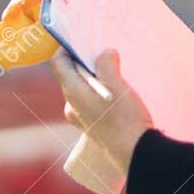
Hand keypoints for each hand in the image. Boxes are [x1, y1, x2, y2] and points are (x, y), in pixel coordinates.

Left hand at [50, 48, 152, 178]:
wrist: (135, 153)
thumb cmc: (124, 118)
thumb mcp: (116, 84)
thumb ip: (106, 64)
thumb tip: (105, 53)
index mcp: (72, 92)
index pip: (58, 63)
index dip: (67, 48)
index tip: (83, 40)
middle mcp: (71, 104)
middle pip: (71, 75)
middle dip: (86, 62)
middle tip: (105, 55)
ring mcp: (81, 117)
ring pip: (83, 89)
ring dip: (95, 78)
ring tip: (116, 73)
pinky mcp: (92, 126)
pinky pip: (91, 102)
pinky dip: (100, 93)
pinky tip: (118, 94)